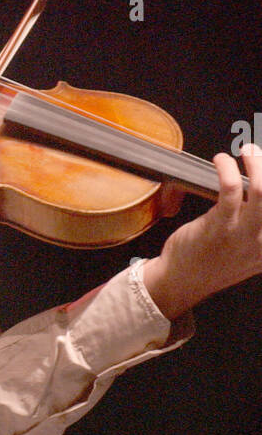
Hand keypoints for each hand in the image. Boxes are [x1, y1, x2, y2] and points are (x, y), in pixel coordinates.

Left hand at [143, 145, 261, 320]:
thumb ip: (259, 230)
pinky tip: (221, 162)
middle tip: (256, 154)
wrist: (181, 283)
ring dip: (256, 162)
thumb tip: (259, 191)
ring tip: (247, 152)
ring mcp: (243, 235)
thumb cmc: (211, 261)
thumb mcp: (247, 251)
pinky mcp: (220, 227)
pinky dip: (227, 168)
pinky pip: (231, 189)